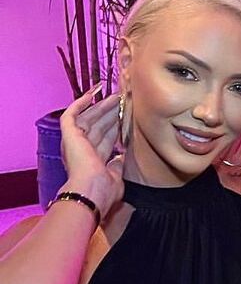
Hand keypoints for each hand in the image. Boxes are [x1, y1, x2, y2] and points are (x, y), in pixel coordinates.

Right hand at [59, 86, 123, 216]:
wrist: (91, 190)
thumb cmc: (104, 190)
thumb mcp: (115, 177)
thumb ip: (117, 166)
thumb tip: (120, 157)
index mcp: (92, 160)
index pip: (106, 139)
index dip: (117, 127)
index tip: (129, 117)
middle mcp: (81, 149)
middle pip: (98, 126)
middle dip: (111, 113)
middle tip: (124, 101)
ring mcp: (74, 141)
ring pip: (89, 118)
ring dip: (102, 105)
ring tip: (116, 95)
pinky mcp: (69, 134)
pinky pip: (72, 114)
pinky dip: (81, 102)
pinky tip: (93, 92)